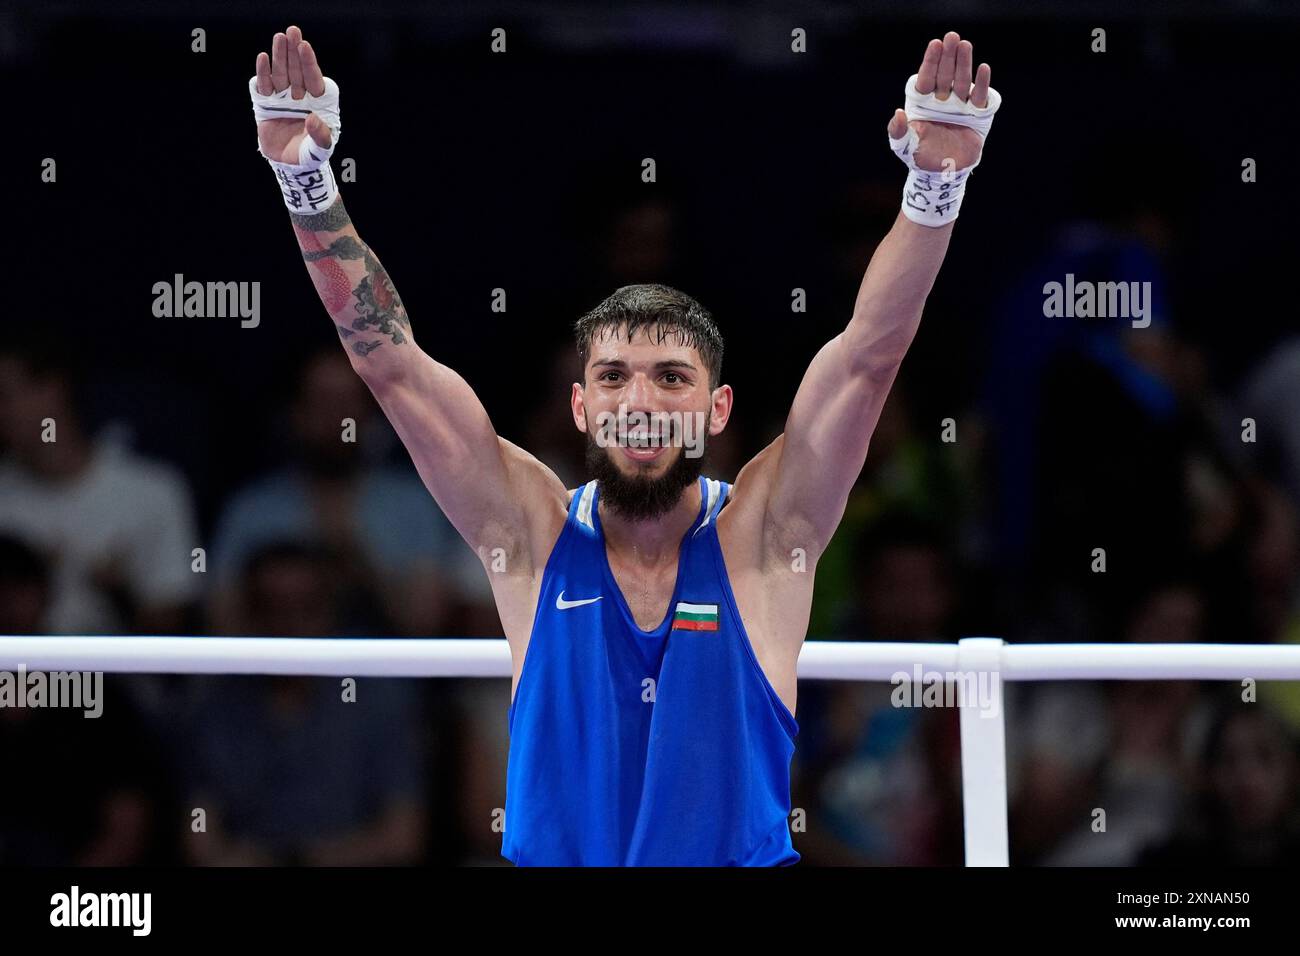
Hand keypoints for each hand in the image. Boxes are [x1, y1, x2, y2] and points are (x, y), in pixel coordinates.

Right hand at [253, 25, 333, 164]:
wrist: (290, 166)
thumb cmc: (310, 155)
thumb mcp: (320, 149)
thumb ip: (320, 135)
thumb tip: (313, 119)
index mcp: (317, 102)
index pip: (313, 78)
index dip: (309, 62)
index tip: (304, 46)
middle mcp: (300, 96)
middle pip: (296, 70)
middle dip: (293, 52)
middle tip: (291, 31)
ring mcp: (282, 98)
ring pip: (280, 73)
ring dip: (279, 56)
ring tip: (279, 38)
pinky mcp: (265, 104)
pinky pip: (264, 85)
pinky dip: (263, 73)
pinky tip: (263, 58)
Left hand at [887, 32, 991, 171]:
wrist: (942, 175)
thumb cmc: (919, 158)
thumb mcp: (904, 146)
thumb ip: (897, 131)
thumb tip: (897, 114)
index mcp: (923, 103)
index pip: (926, 78)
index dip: (931, 62)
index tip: (935, 44)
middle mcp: (942, 100)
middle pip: (945, 74)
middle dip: (948, 56)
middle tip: (952, 37)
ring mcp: (960, 106)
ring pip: (962, 80)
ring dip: (964, 63)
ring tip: (965, 45)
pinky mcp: (977, 115)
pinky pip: (980, 97)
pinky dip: (982, 84)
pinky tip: (983, 68)